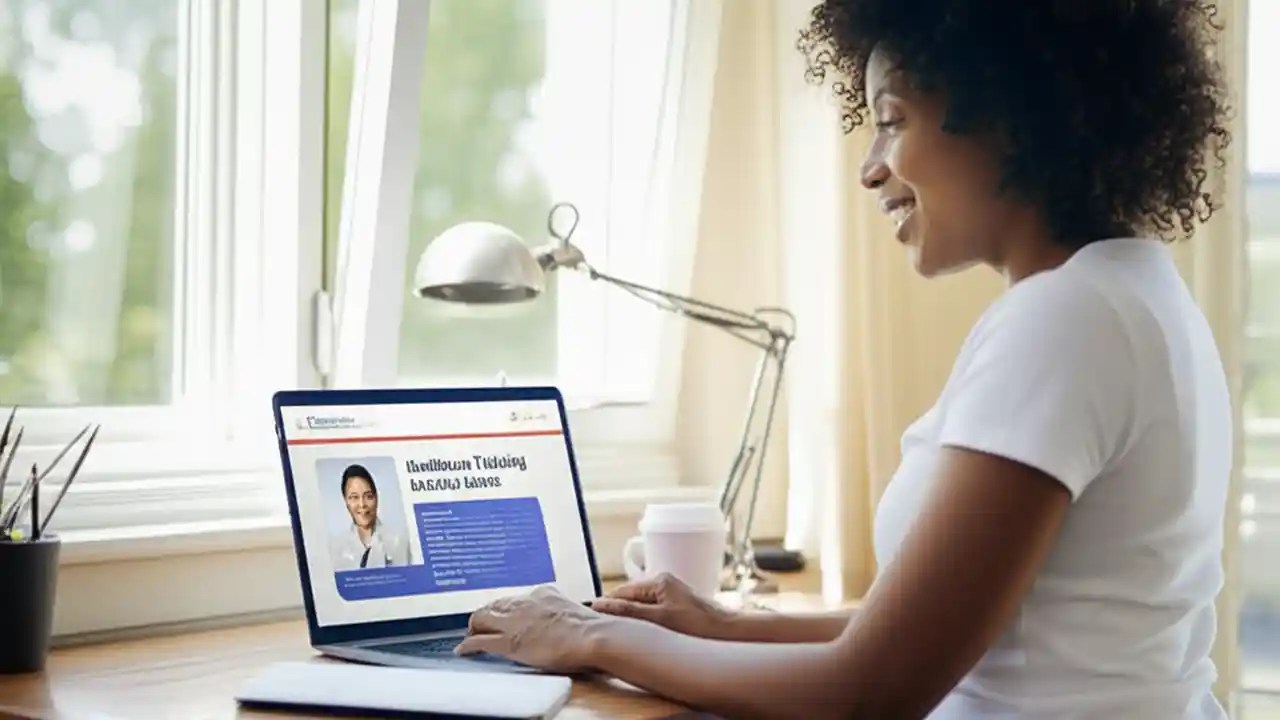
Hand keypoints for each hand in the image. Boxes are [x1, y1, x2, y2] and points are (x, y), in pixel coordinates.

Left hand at [455, 586, 604, 672]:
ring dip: (475, 627)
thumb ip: (562, 612)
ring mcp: (514, 622)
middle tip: (482, 626)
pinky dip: (468, 645)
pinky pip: (480, 641)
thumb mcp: (574, 611)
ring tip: (471, 635)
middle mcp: (524, 602)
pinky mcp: (508, 642)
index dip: (507, 609)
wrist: (591, 637)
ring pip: (483, 619)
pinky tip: (463, 650)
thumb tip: (565, 621)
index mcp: (542, 593)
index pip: (515, 599)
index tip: (506, 615)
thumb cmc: (592, 629)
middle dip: (487, 615)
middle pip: (495, 605)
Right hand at [591, 573, 736, 639]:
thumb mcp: (659, 619)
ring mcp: (671, 595)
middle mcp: (664, 583)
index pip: (621, 591)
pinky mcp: (677, 608)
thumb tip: (598, 604)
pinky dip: (644, 624)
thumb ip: (628, 611)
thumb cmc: (698, 626)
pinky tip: (642, 638)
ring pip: (641, 608)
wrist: (731, 633)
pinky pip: (652, 614)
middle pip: (630, 599)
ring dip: (631, 621)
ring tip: (622, 637)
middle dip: (618, 614)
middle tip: (604, 633)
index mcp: (659, 581)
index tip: (591, 622)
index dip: (606, 606)